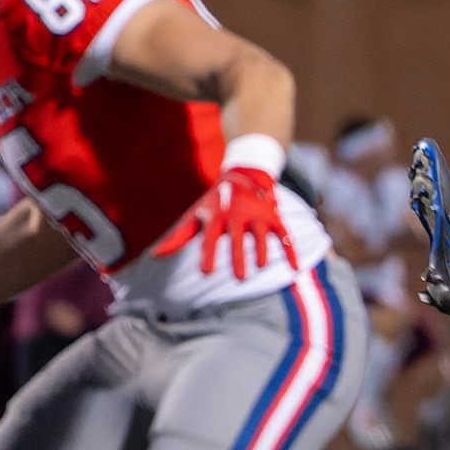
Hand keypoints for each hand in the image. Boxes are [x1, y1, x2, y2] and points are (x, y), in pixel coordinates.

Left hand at [154, 167, 298, 279]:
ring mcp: (257, 214)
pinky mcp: (273, 215)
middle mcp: (237, 215)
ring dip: (261, 251)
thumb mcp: (197, 214)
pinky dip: (291, 251)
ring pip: (261, 236)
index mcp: (216, 216)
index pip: (210, 238)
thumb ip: (179, 237)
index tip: (206, 273)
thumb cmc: (217, 199)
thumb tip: (156, 255)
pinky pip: (285, 235)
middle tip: (239, 277)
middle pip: (238, 239)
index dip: (208, 255)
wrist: (245, 172)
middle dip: (239, 257)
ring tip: (260, 266)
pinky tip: (294, 267)